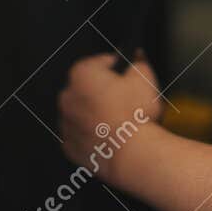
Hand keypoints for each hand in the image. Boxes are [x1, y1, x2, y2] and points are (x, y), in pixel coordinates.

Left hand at [58, 52, 163, 181]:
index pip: (99, 62)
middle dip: (105, 92)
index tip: (127, 75)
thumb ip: (138, 61)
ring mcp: (66, 124)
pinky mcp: (71, 147)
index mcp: (82, 74)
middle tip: (127, 100)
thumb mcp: (145, 77)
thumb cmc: (135, 115)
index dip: (117, 68)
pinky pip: (82, 136)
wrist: (132, 154)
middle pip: (88, 88)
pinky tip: (112, 137)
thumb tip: (137, 57)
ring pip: (83, 113)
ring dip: (97, 114)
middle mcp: (67, 97)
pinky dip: (93, 136)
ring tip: (121, 121)